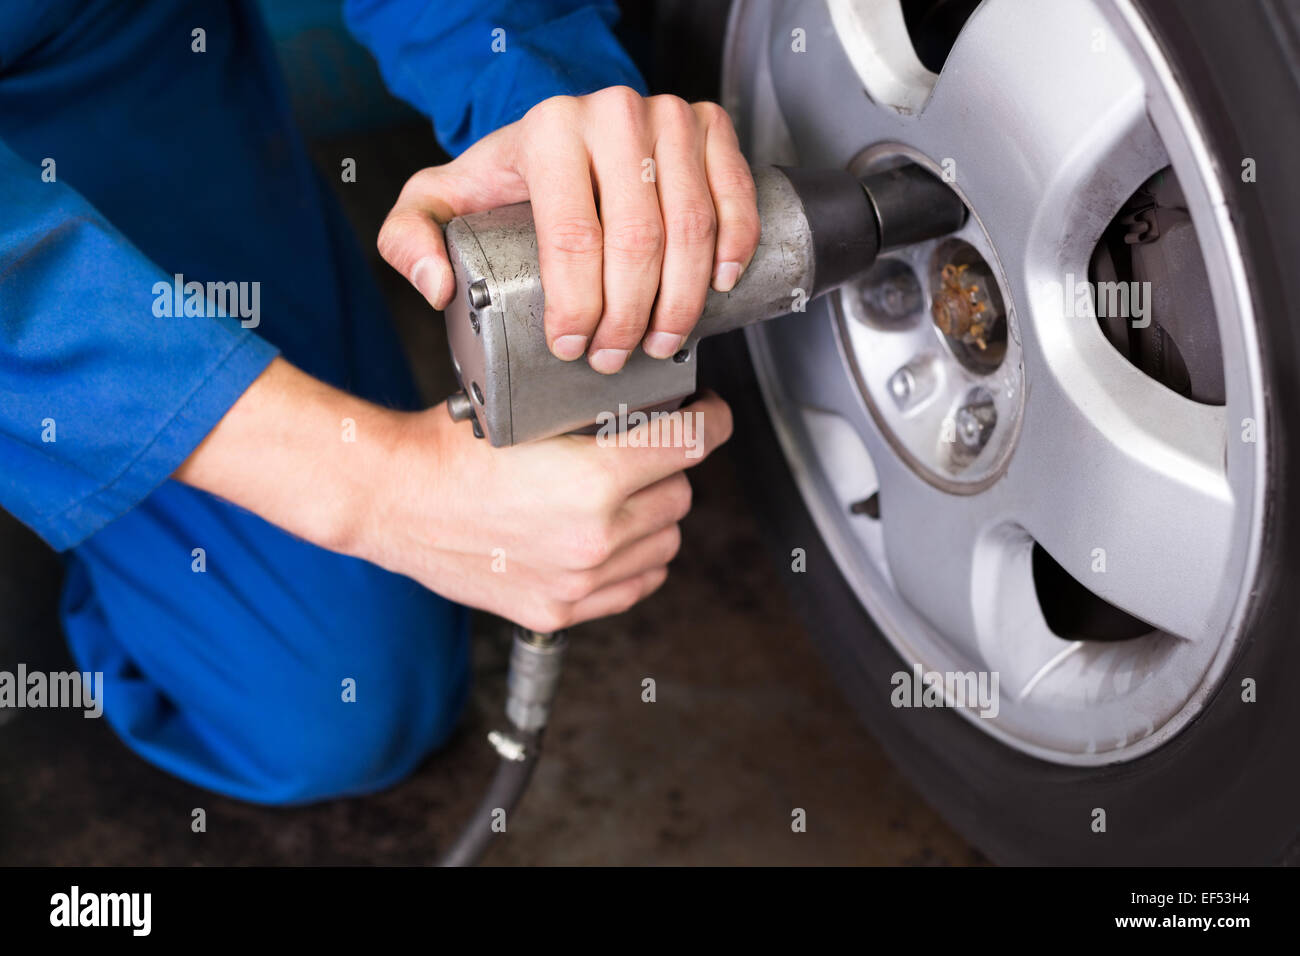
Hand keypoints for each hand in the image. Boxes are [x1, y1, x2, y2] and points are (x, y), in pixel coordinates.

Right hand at [175, 359, 733, 631]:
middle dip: (667, 467)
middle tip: (638, 452)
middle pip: (682, 492)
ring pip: (667, 541)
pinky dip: (636, 560)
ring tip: (616, 497)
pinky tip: (609, 538)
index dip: (712, 419)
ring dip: (653, 515)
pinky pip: (638, 584)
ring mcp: (581, 580)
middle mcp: (596, 536)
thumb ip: (603, 418)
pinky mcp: (562, 609)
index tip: (711, 414)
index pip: (694, 442)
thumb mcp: (532, 410)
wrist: (393, 500)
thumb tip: (655, 410)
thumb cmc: (449, 450)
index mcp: (594, 478)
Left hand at [377, 86, 760, 373]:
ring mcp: (670, 116)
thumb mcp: (437, 204)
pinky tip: (718, 287)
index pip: (573, 237)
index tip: (571, 348)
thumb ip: (408, 241)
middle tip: (613, 358)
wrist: (561, 135)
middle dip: (629, 317)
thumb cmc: (505, 178)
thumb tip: (437, 287)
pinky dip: (734, 249)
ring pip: (691, 228)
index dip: (577, 307)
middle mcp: (613, 114)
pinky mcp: (711, 126)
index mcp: (549, 128)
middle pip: (637, 240)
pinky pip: (735, 198)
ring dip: (681, 300)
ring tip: (659, 341)